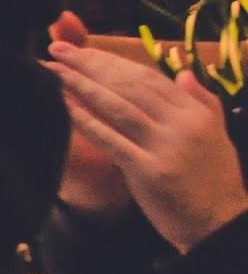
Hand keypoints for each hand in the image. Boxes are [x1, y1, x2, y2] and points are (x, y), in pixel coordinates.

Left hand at [50, 22, 247, 252]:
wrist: (220, 226)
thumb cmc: (214, 180)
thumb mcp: (218, 136)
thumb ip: (202, 102)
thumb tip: (184, 72)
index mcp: (197, 114)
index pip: (148, 77)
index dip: (112, 60)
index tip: (83, 48)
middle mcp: (183, 126)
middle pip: (130, 86)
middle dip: (90, 64)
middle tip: (58, 49)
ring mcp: (166, 148)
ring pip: (117, 107)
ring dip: (81, 85)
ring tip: (53, 69)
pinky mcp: (149, 172)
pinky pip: (110, 139)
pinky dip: (85, 120)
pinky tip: (63, 105)